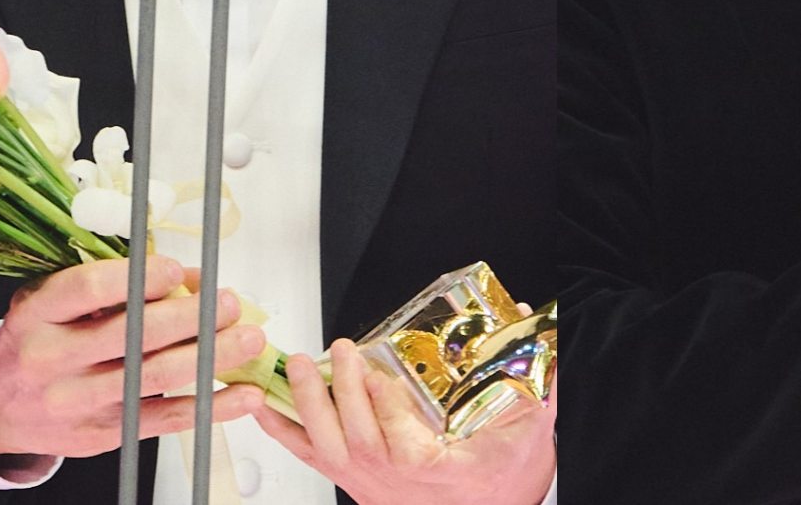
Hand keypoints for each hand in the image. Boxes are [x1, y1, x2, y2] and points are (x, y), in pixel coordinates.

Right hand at [0, 256, 264, 460]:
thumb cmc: (32, 342)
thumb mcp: (47, 300)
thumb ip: (104, 284)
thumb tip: (182, 277)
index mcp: (36, 315)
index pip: (89, 291)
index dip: (138, 279)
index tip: (176, 270)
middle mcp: (53, 360)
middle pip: (131, 336)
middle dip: (189, 317)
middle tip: (227, 302)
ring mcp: (80, 402)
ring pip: (154, 377)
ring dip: (209, 357)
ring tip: (247, 339)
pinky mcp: (104, 433)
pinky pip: (165, 419)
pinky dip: (208, 406)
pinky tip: (239, 395)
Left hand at [258, 337, 555, 504]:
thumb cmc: (504, 480)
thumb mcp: (531, 429)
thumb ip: (536, 375)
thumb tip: (532, 318)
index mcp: (441, 471)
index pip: (405, 444)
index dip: (387, 409)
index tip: (378, 373)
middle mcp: (397, 482)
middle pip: (360, 441)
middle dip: (345, 392)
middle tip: (343, 350)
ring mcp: (371, 483)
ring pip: (329, 448)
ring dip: (310, 404)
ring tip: (301, 364)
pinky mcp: (354, 480)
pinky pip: (311, 457)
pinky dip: (283, 430)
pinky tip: (265, 404)